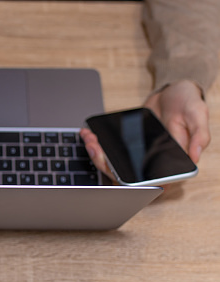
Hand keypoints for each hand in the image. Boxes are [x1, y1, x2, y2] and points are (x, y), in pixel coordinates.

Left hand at [81, 80, 209, 180]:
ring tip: (88, 138)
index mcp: (171, 163)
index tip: (113, 169)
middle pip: (124, 175)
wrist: (174, 91)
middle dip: (104, 163)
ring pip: (114, 164)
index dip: (128, 182)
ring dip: (97, 153)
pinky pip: (110, 151)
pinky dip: (98, 144)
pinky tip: (89, 134)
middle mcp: (152, 163)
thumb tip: (195, 156)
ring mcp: (138, 156)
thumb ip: (199, 135)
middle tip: (94, 146)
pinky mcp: (127, 147)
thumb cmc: (188, 103)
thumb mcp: (198, 114)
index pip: (148, 182)